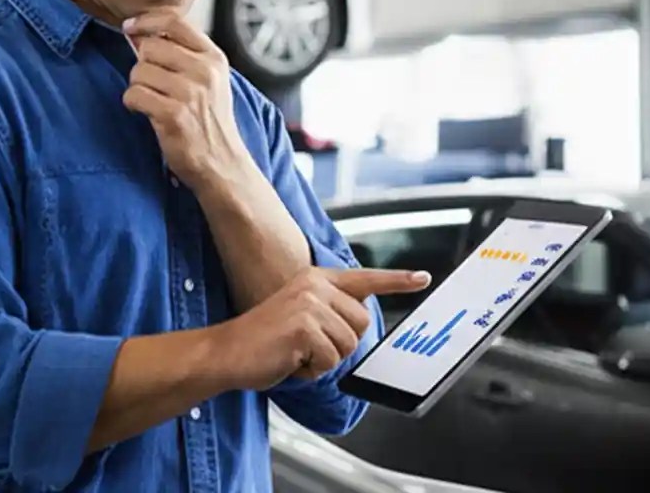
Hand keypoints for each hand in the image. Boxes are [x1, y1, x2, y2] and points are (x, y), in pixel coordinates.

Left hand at [121, 13, 246, 190]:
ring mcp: (190, 93)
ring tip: (154, 102)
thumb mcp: (208, 80)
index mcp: (214, 58)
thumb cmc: (209, 121)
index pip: (174, 21)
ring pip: (138, 71)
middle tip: (153, 85)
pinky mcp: (174, 115)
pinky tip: (147, 113)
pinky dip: (133, 104)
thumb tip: (139, 32)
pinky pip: (134, 95)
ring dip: (138, 87)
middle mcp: (205, 71)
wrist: (222, 163)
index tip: (130, 27)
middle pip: (150, 46)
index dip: (146, 21)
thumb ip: (181, 54)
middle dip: (143, 64)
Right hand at [209, 266, 432, 390]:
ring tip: (296, 352)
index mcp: (316, 279)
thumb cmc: (263, 341)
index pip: (364, 279)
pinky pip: (330, 361)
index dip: (397, 281)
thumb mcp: (299, 316)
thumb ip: (328, 313)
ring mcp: (310, 305)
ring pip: (348, 345)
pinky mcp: (305, 327)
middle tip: (307, 346)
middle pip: (362, 324)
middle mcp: (315, 286)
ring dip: (325, 360)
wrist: (226, 352)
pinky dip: (312, 371)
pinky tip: (290, 361)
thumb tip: (357, 327)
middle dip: (341, 345)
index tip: (422, 278)